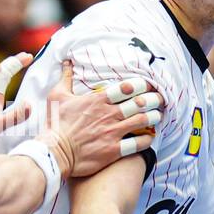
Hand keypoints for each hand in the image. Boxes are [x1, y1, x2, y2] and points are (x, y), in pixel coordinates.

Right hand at [42, 59, 161, 177]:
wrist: (54, 152)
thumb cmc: (55, 124)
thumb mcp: (57, 96)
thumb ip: (65, 77)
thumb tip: (67, 62)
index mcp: (98, 101)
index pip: (126, 88)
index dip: (141, 84)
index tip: (148, 84)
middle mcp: (109, 115)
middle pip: (139, 103)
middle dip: (153, 99)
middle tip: (160, 98)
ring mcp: (112, 133)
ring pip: (141, 121)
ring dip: (153, 117)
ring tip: (158, 115)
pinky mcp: (113, 150)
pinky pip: (137, 144)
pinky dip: (147, 139)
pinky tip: (150, 137)